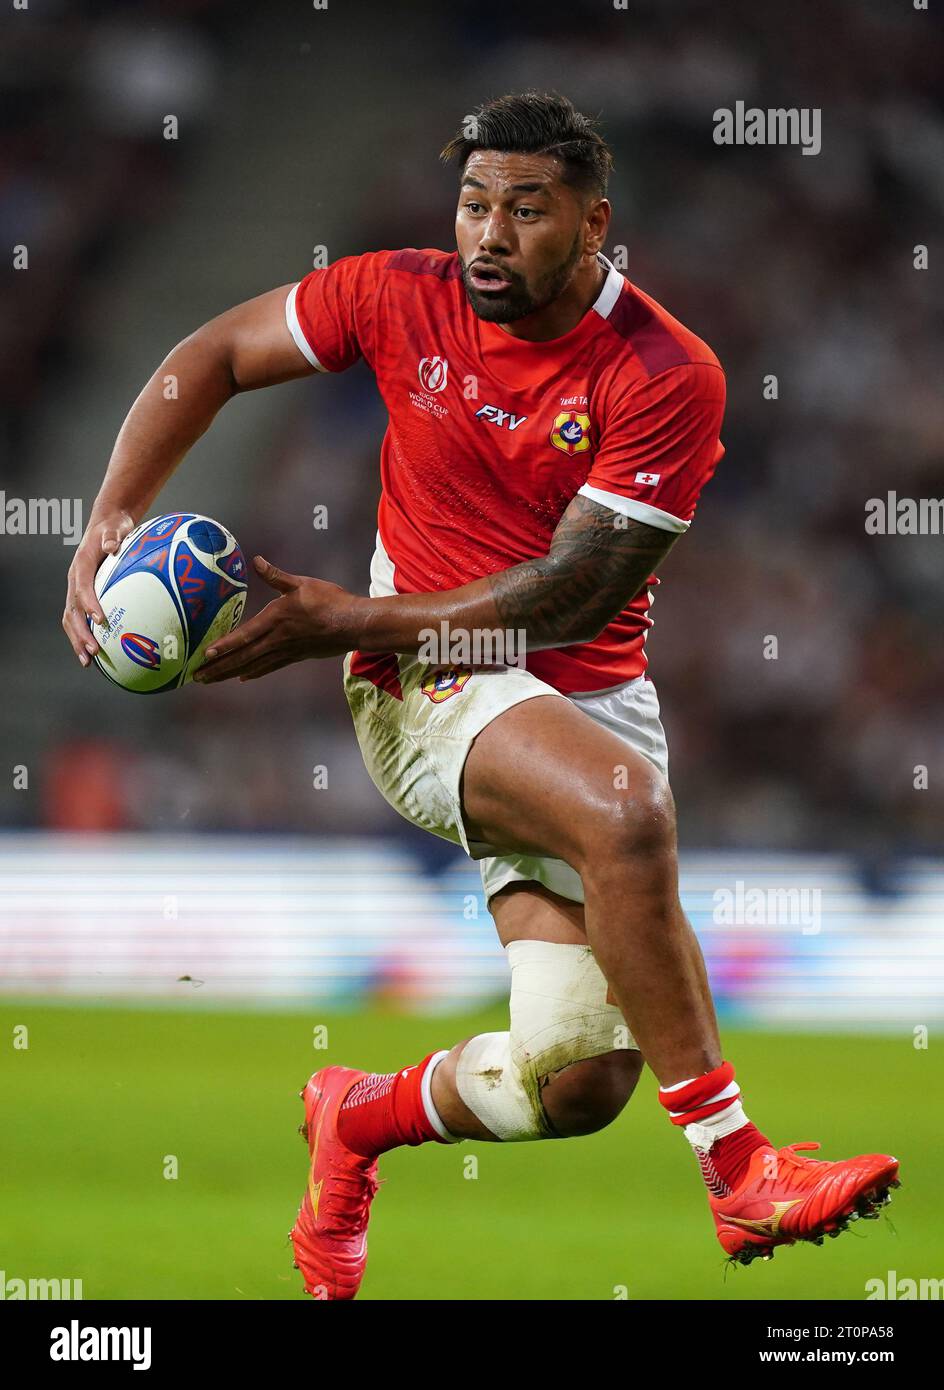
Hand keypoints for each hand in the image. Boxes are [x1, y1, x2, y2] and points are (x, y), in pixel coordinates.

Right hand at [62, 510, 136, 665]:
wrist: (106, 526)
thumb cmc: (114, 528)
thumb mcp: (115, 527)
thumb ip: (113, 535)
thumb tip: (113, 544)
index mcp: (82, 565)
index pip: (82, 587)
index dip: (89, 604)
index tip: (100, 620)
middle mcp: (75, 580)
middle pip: (72, 611)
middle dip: (80, 633)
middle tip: (93, 652)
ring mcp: (77, 590)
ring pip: (72, 620)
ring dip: (78, 641)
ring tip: (88, 661)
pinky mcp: (83, 597)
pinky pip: (80, 620)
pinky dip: (85, 637)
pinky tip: (98, 655)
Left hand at [194, 555, 361, 683]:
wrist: (354, 625)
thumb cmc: (330, 601)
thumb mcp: (301, 583)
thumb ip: (275, 576)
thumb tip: (255, 560)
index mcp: (275, 620)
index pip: (244, 636)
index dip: (223, 646)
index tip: (204, 654)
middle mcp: (277, 639)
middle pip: (243, 657)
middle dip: (218, 668)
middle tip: (196, 677)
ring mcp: (286, 651)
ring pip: (252, 665)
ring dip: (229, 673)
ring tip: (210, 680)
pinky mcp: (296, 655)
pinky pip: (269, 667)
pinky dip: (254, 672)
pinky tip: (242, 677)